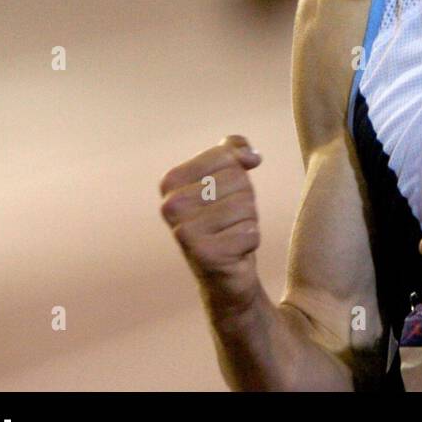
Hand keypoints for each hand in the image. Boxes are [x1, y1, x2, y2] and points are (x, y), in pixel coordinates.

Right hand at [159, 134, 263, 315]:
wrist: (224, 271)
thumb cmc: (225, 218)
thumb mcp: (227, 176)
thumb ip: (235, 150)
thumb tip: (251, 155)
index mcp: (170, 181)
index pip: (225, 156)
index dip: (238, 171)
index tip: (224, 193)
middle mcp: (170, 206)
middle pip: (238, 180)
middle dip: (244, 198)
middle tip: (228, 219)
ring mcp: (184, 232)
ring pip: (245, 206)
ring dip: (248, 220)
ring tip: (230, 233)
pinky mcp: (205, 255)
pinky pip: (250, 232)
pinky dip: (250, 241)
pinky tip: (235, 251)